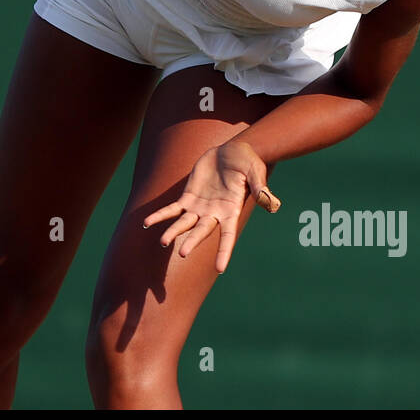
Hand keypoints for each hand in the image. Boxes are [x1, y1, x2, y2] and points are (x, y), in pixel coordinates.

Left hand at [142, 140, 279, 273]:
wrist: (233, 151)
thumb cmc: (248, 162)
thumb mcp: (256, 172)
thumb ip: (261, 189)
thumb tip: (273, 204)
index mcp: (231, 211)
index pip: (227, 235)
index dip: (224, 251)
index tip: (220, 269)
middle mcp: (214, 214)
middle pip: (201, 231)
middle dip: (193, 242)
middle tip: (183, 253)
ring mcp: (200, 207)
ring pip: (184, 223)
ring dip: (173, 232)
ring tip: (163, 241)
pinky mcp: (188, 197)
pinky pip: (172, 209)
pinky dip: (160, 216)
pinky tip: (146, 222)